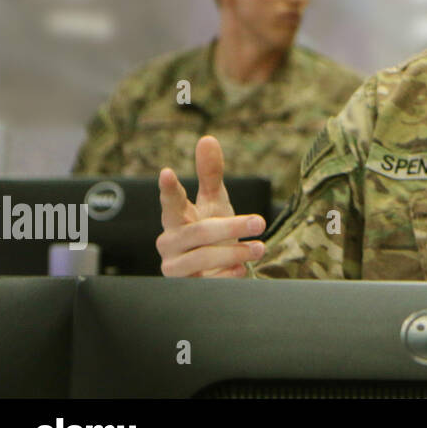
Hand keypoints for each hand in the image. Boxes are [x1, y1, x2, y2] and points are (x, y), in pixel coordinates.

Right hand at [156, 135, 265, 276]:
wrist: (215, 270)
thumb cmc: (212, 231)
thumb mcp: (215, 202)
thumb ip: (210, 174)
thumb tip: (207, 139)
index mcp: (175, 219)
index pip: (171, 202)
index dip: (169, 189)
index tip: (167, 172)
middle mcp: (171, 243)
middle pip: (199, 232)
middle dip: (231, 227)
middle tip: (260, 222)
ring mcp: (176, 267)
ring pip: (202, 258)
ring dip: (234, 253)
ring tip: (259, 247)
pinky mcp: (187, 288)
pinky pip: (207, 282)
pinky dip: (227, 276)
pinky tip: (242, 270)